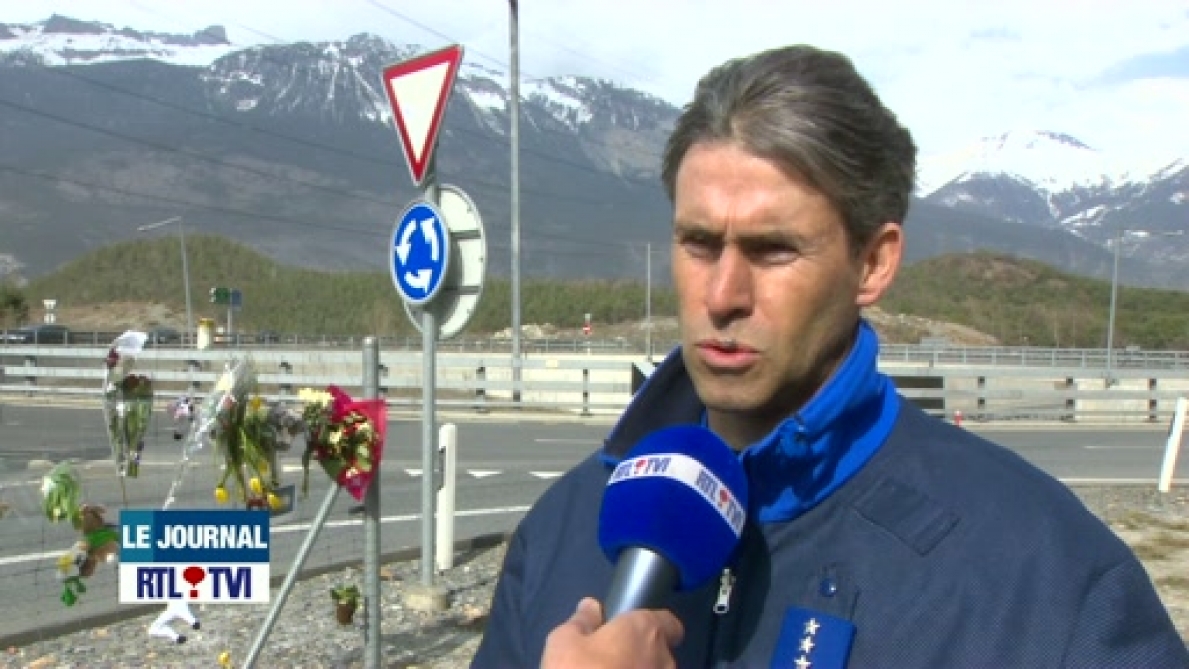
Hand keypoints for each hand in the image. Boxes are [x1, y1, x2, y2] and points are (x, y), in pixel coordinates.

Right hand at [541, 597, 683, 668]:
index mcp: (645, 632)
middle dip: (640, 658)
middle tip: (608, 665)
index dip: (652, 626)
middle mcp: (665, 661)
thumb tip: (592, 607)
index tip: (630, 634)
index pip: (670, 623)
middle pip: (660, 654)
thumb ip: (581, 622)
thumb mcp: (563, 643)